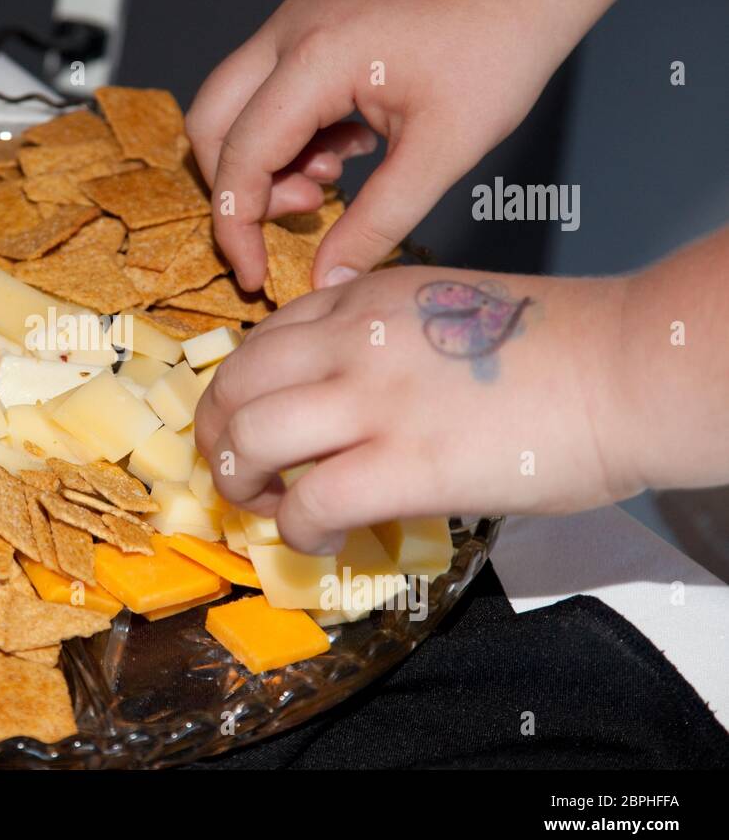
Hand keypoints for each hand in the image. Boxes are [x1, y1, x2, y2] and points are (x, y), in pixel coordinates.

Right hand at [185, 0, 576, 291]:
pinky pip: (269, 92)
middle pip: (211, 124)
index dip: (237, 226)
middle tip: (298, 217)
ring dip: (267, 161)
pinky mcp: (312, 28)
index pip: (241, 156)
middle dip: (237, 188)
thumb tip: (327, 278)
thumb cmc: (501, 42)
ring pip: (236, 108)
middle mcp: (289, 30)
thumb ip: (377, 222)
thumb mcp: (442, 150)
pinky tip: (346, 151)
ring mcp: (296, 23)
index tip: (252, 274)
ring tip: (331, 182)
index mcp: (315, 57)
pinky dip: (290, 136)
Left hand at [194, 267, 640, 553]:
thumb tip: (338, 402)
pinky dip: (296, 530)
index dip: (237, 394)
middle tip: (236, 474)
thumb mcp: (437, 312)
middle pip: (232, 386)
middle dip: (215, 438)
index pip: (258, 342)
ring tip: (268, 506)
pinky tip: (320, 540)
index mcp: (359, 299)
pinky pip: (306, 503)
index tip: (246, 428)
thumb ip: (376, 342)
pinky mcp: (400, 465)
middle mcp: (348, 341)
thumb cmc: (553, 346)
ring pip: (247, 439)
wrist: (624, 368)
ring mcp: (369, 401)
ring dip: (239, 483)